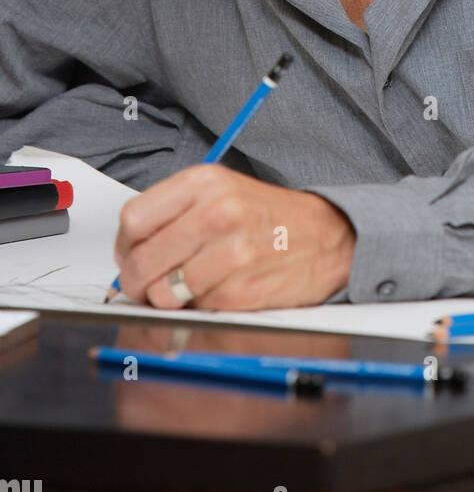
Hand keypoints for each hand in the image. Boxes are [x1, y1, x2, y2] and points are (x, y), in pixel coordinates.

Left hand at [113, 164, 355, 309]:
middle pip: (142, 261)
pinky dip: (201, 307)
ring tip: (188, 286)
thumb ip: (173, 214)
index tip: (133, 254)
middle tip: (147, 285)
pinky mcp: (242, 290)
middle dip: (137, 281)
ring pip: (164, 293)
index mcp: (204, 182)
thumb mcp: (221, 192)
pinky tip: (219, 289)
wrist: (329, 236)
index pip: (133, 219)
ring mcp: (231, 253)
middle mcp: (217, 212)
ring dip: (168, 299)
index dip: (126, 245)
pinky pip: (197, 309)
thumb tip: (127, 254)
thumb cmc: (268, 215)